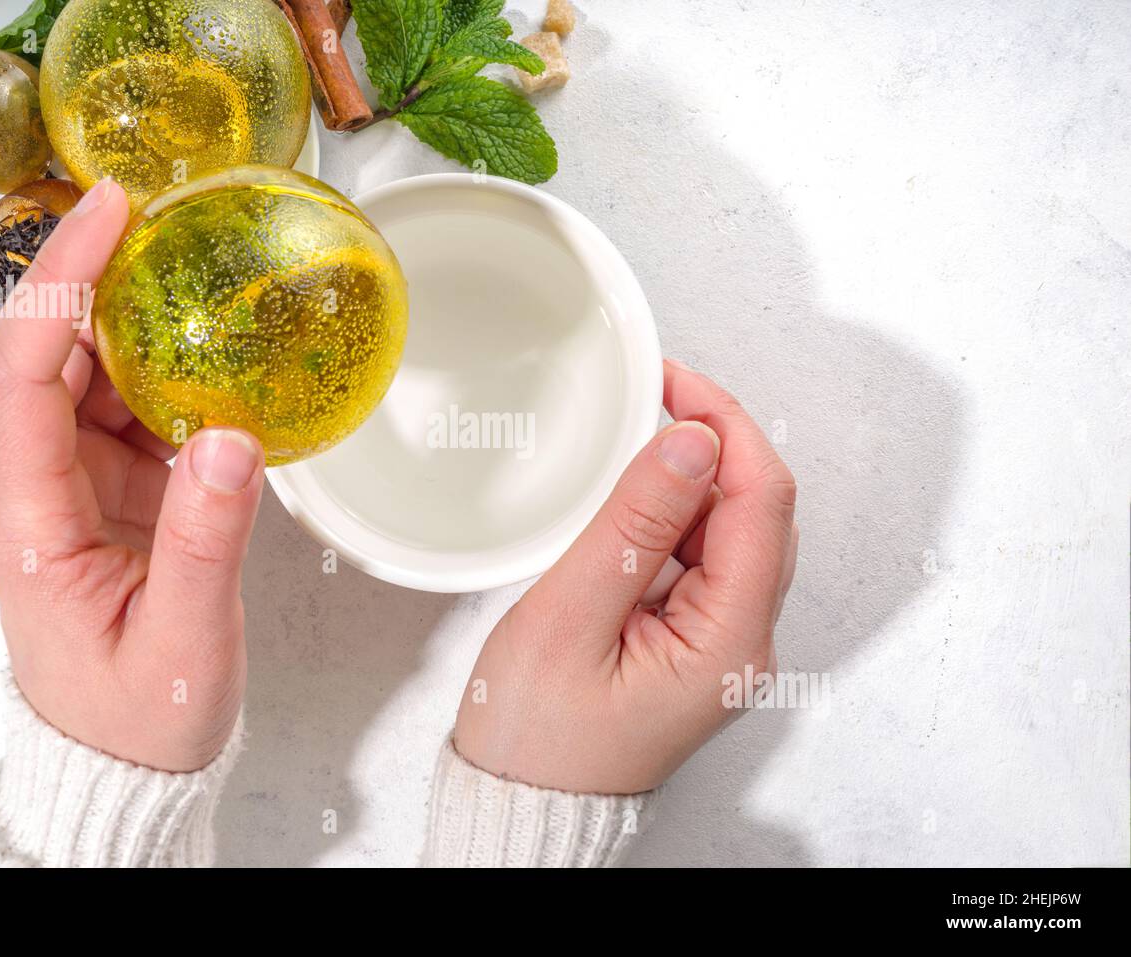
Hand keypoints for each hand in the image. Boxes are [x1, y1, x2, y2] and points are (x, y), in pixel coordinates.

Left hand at [0, 178, 265, 771]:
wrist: (125, 759)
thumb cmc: (135, 715)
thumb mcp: (180, 642)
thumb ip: (205, 542)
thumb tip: (232, 438)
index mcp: (29, 517)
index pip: (19, 371)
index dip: (58, 282)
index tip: (108, 215)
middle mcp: (37, 484)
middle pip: (48, 349)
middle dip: (95, 272)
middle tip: (162, 211)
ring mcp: (73, 481)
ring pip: (92, 368)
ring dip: (140, 315)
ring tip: (198, 264)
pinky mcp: (111, 486)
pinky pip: (132, 402)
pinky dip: (172, 365)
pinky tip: (216, 345)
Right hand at [453, 360, 798, 793]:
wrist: (519, 804)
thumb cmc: (534, 739)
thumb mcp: (570, 618)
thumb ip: (634, 525)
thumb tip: (691, 443)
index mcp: (729, 643)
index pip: (762, 501)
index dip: (725, 424)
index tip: (674, 382)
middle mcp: (743, 642)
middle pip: (758, 511)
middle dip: (713, 443)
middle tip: (655, 396)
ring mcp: (721, 643)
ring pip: (731, 531)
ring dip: (688, 481)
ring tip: (630, 452)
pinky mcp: (693, 641)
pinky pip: (700, 559)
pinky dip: (670, 519)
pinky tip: (629, 507)